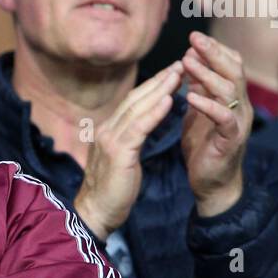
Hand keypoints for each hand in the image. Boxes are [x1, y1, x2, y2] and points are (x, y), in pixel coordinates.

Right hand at [73, 61, 182, 240]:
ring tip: (179, 74)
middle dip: (158, 80)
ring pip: (137, 108)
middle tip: (180, 64)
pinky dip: (154, 111)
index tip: (172, 73)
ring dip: (160, 89)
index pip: (131, 103)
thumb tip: (139, 129)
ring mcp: (109, 140)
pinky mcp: (118, 152)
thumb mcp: (121, 161)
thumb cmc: (112, 192)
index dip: (152, 87)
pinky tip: (169, 99)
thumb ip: (128, 142)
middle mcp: (106, 130)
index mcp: (107, 131)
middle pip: (135, 99)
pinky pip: (139, 127)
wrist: (96, 213)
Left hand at [180, 32, 250, 216]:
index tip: (194, 37)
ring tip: (187, 62)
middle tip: (193, 38)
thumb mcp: (197, 112)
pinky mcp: (231, 139)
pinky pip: (223, 118)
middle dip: (213, 52)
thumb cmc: (204, 147)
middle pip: (233, 70)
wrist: (212, 183)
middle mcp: (240, 106)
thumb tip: (187, 64)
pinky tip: (190, 97)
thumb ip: (197, 90)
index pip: (231, 64)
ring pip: (229, 89)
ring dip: (207, 73)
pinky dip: (207, 105)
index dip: (214, 50)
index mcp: (232, 98)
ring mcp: (238, 122)